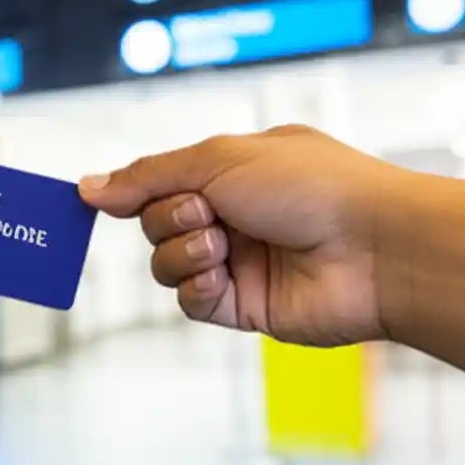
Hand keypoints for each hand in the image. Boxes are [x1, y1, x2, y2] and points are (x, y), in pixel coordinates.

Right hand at [78, 125, 402, 346]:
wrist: (375, 247)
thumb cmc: (312, 186)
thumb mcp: (218, 158)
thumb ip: (149, 175)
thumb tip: (89, 186)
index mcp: (237, 169)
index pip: (163, 180)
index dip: (137, 189)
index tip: (105, 198)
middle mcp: (237, 214)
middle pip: (157, 222)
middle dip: (170, 216)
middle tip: (207, 212)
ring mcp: (242, 261)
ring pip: (168, 264)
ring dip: (182, 251)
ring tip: (221, 243)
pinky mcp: (246, 306)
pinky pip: (191, 301)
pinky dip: (195, 286)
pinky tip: (220, 273)